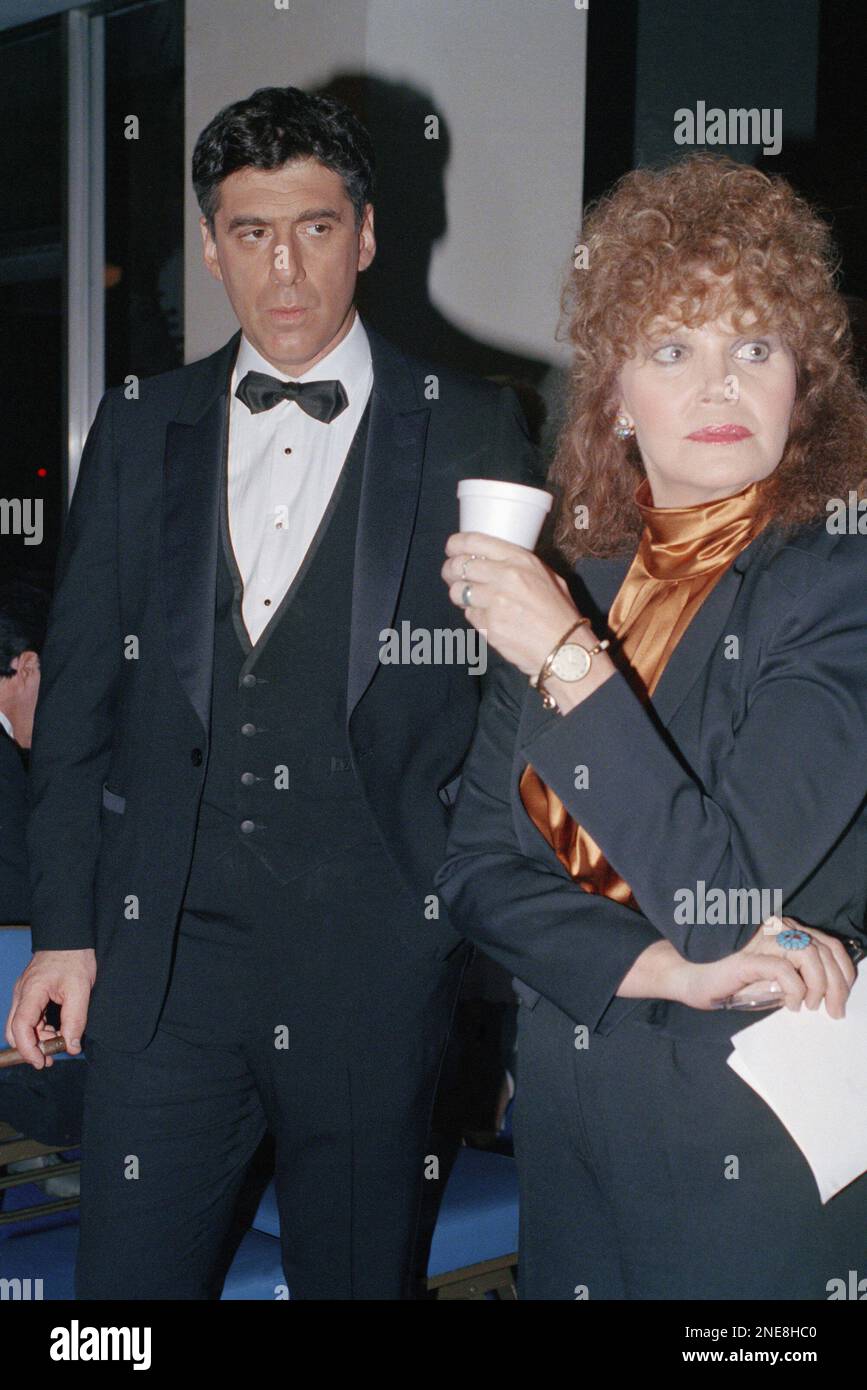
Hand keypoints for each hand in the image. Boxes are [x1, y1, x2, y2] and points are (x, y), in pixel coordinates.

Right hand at [5, 949, 95, 1067]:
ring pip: (21, 1025)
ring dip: (36, 1039)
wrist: (70, 936)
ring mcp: (24, 993)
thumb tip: (71, 1046)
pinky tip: (55, 1032)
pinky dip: (39, 1029)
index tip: (42, 1062)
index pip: (20, 1027)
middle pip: (14, 1030)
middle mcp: (22, 994)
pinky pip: (29, 1017)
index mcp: (31, 992)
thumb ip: (75, 1020)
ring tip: (57, 1045)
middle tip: (49, 1060)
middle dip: (29, 1048)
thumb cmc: (75, 958)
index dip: (28, 1049)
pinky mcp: (31, 993)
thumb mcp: (80, 990)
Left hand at [441, 531, 582, 677]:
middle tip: (451, 575)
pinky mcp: (489, 625)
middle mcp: (506, 576)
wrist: (566, 650)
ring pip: (459, 592)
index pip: (475, 542)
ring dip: (460, 595)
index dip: (456, 544)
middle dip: (450, 570)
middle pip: (460, 566)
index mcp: (520, 560)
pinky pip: (470, 616)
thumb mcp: (547, 577)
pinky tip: (489, 619)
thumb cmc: (559, 614)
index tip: (451, 548)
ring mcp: (496, 602)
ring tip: (469, 598)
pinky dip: (475, 617)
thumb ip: (519, 566)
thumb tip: (492, 560)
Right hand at [672, 918, 855, 1017]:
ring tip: (810, 1005)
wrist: (685, 975)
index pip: (828, 944)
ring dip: (818, 985)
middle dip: (837, 984)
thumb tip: (828, 994)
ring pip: (809, 955)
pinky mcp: (746, 958)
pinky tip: (791, 1003)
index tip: (842, 997)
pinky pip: (783, 970)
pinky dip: (795, 989)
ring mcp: (760, 941)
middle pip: (825, 950)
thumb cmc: (726, 978)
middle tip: (834, 1010)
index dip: (843, 971)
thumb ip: (794, 975)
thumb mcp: (769, 978)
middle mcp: (776, 929)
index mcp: (784, 931)